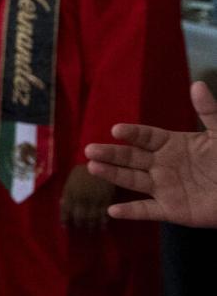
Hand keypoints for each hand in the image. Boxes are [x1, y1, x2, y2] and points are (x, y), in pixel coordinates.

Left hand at [60, 165, 112, 230]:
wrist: (101, 161)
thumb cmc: (83, 170)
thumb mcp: (71, 179)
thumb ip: (67, 192)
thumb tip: (62, 204)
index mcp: (70, 192)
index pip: (65, 210)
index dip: (65, 220)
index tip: (65, 227)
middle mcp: (81, 198)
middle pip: (79, 217)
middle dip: (79, 224)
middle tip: (80, 228)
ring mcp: (94, 200)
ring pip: (92, 218)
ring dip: (91, 225)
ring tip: (91, 229)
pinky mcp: (107, 199)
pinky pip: (105, 214)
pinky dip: (103, 222)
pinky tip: (102, 226)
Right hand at [86, 81, 216, 226]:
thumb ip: (209, 111)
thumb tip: (197, 84)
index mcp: (171, 145)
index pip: (146, 137)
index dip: (132, 134)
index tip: (117, 130)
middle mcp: (162, 164)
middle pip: (131, 157)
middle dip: (111, 153)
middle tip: (90, 149)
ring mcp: (164, 187)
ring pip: (132, 180)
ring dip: (112, 174)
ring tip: (93, 167)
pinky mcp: (171, 209)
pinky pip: (147, 210)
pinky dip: (130, 212)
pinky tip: (113, 211)